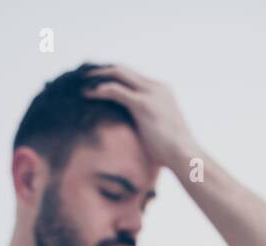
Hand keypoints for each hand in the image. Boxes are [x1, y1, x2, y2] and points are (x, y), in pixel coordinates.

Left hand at [81, 65, 198, 170]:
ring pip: (118, 74)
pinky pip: (115, 90)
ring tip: (80, 82)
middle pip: (123, 70)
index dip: (113, 76)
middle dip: (102, 71)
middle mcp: (157, 87)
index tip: (96, 80)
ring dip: (97, 76)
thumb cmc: (173, 152)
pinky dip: (99, 89)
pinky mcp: (143, 104)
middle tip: (83, 76)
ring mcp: (151, 93)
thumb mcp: (159, 132)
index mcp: (162, 91)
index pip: (133, 76)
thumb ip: (147, 124)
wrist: (185, 156)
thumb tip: (136, 135)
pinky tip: (86, 94)